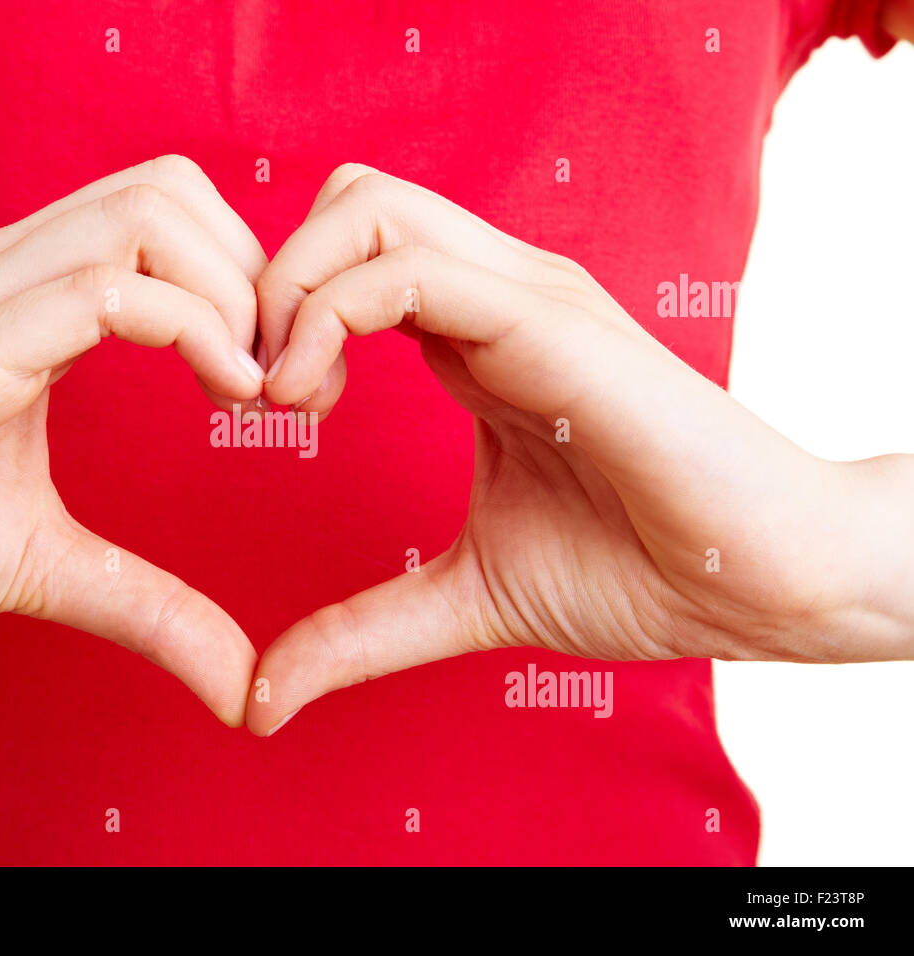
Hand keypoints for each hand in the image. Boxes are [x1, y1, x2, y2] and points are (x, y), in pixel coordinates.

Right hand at [0, 156, 266, 724]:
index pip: (167, 217)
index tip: (276, 384)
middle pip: (173, 189)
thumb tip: (237, 681)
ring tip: (253, 391)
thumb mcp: (47, 566)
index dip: (247, 284)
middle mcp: (7, 271)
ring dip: (234, 296)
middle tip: (282, 379)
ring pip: (148, 218)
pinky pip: (102, 292)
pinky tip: (223, 394)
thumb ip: (149, 605)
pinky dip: (192, 328)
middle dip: (257, 276)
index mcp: (29, 297)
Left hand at [248, 164, 898, 735]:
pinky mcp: (553, 324)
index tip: (255, 410)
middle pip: (346, 200)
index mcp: (471, 338)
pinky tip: (314, 404)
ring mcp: (525, 299)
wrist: (761, 584)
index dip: (274, 314)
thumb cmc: (635, 572)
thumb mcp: (461, 598)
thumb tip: (261, 697)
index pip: (347, 254)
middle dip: (267, 282)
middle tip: (257, 389)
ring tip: (284, 398)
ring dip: (290, 293)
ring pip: (368, 210)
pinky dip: (330, 318)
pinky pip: (414, 271)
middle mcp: (494, 296)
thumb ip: (359, 632)